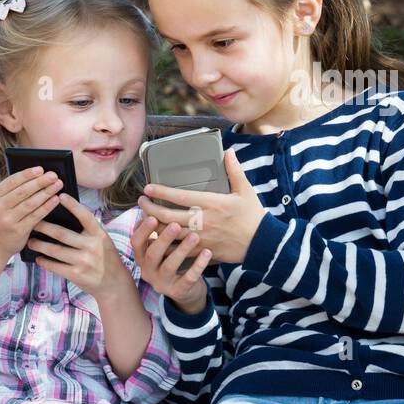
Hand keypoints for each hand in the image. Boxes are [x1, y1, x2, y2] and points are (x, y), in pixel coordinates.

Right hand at [0, 167, 65, 262]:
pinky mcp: (18, 230)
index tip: (41, 169)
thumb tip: (36, 177)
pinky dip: (47, 206)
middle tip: (54, 175)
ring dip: (46, 192)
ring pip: (30, 202)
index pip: (12, 181)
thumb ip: (12, 192)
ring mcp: (8, 219)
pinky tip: (55, 200)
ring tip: (58, 184)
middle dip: (40, 181)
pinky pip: (35, 216)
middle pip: (23, 191)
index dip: (27, 174)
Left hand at [26, 193, 131, 298]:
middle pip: (62, 234)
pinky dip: (44, 262)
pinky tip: (39, 258)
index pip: (85, 216)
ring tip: (31, 241)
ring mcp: (84, 261)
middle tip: (32, 222)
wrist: (114, 283)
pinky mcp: (77, 274)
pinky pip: (55, 266)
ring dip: (40, 245)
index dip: (73, 205)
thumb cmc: (105, 258)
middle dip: (44, 227)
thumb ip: (88, 230)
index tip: (60, 196)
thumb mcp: (103, 241)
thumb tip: (64, 217)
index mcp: (99, 234)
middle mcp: (92, 246)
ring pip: (55, 250)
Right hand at [131, 213, 211, 314]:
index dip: (143, 230)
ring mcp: (162, 283)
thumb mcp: (161, 248)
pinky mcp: (178, 291)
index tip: (152, 215)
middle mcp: (147, 271)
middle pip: (152, 253)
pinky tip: (207, 252)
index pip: (136, 242)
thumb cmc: (172, 262)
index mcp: (142, 257)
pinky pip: (188, 278)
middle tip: (176, 225)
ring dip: (182, 249)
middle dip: (164, 238)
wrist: (186, 291)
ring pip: (170, 266)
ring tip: (195, 236)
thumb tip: (148, 206)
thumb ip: (155, 231)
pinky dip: (198, 265)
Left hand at [136, 149, 265, 264]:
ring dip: (153, 225)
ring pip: (169, 233)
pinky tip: (155, 239)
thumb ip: (234, 171)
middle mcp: (203, 221)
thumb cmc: (252, 216)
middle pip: (168, 215)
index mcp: (212, 204)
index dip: (161, 192)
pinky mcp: (201, 251)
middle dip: (150, 209)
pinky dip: (164, 244)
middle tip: (141, 202)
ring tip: (143, 218)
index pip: (180, 197)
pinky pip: (177, 250)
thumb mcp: (245, 191)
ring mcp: (201, 238)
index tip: (148, 188)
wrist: (262, 244)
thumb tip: (228, 152)